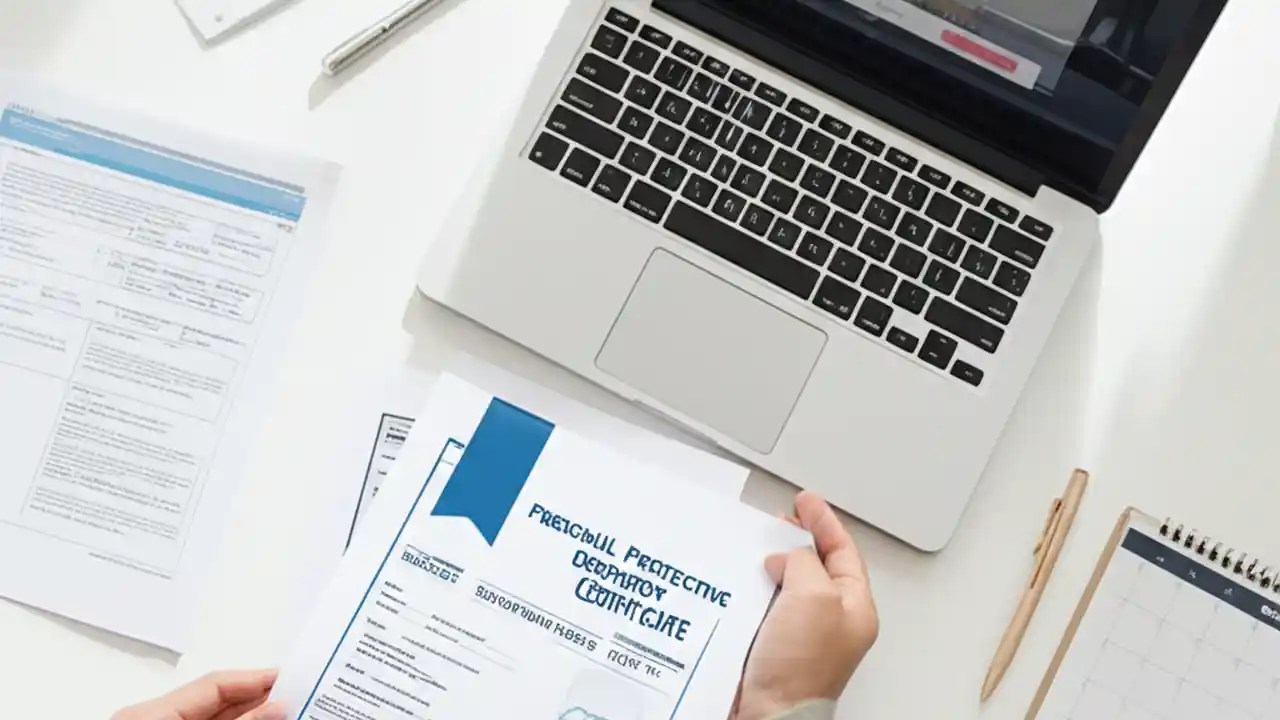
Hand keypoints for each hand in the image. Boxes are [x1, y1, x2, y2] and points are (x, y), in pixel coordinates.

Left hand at [112, 668, 284, 719]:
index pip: (214, 682)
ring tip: (288, 713)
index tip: (291, 678)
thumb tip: (275, 707)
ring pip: (219, 717)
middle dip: (261, 699)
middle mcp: (154, 718)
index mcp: (148, 712)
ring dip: (254, 716)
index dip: (256, 678)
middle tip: (299, 696)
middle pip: (219, 700)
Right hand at [733, 492, 878, 719]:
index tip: (805, 501)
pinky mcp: (773, 644)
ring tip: (756, 545)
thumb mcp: (814, 594)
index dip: (823, 521)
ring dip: (772, 562)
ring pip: (789, 583)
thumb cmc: (800, 666)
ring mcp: (801, 633)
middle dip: (797, 539)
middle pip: (817, 566)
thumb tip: (786, 557)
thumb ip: (804, 562)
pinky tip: (741, 579)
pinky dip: (755, 586)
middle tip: (780, 520)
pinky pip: (765, 604)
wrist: (769, 713)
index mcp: (854, 607)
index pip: (844, 551)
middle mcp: (830, 620)